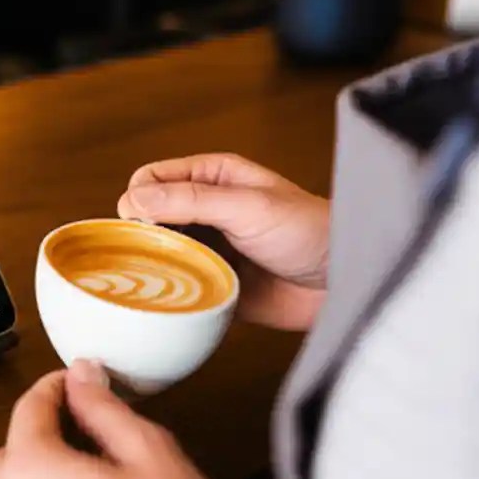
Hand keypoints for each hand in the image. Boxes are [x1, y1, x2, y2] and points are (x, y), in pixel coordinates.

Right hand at [117, 153, 329, 330]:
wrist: (346, 284)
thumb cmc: (308, 232)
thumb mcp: (247, 207)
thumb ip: (190, 201)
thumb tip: (132, 199)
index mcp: (210, 178)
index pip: (150, 179)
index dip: (139, 200)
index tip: (146, 226)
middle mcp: (204, 211)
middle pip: (146, 218)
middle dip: (141, 236)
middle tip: (159, 257)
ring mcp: (206, 249)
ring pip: (155, 254)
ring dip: (153, 267)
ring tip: (166, 280)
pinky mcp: (211, 285)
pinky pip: (174, 289)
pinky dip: (167, 294)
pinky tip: (174, 300)